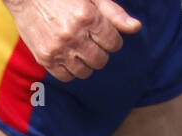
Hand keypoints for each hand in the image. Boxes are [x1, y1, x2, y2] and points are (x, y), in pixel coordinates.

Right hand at [4, 0, 141, 80]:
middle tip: (90, 41)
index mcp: (87, 16)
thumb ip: (114, 13)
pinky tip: (68, 56)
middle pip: (101, 60)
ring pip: (85, 71)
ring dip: (86, 62)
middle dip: (100, 52)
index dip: (111, 39)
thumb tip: (136, 28)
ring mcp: (58, 48)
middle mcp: (73, 34)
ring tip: (79, 48)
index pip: (114, 43)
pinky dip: (71, 70)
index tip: (103, 33)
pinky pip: (67, 77)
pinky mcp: (45, 58)